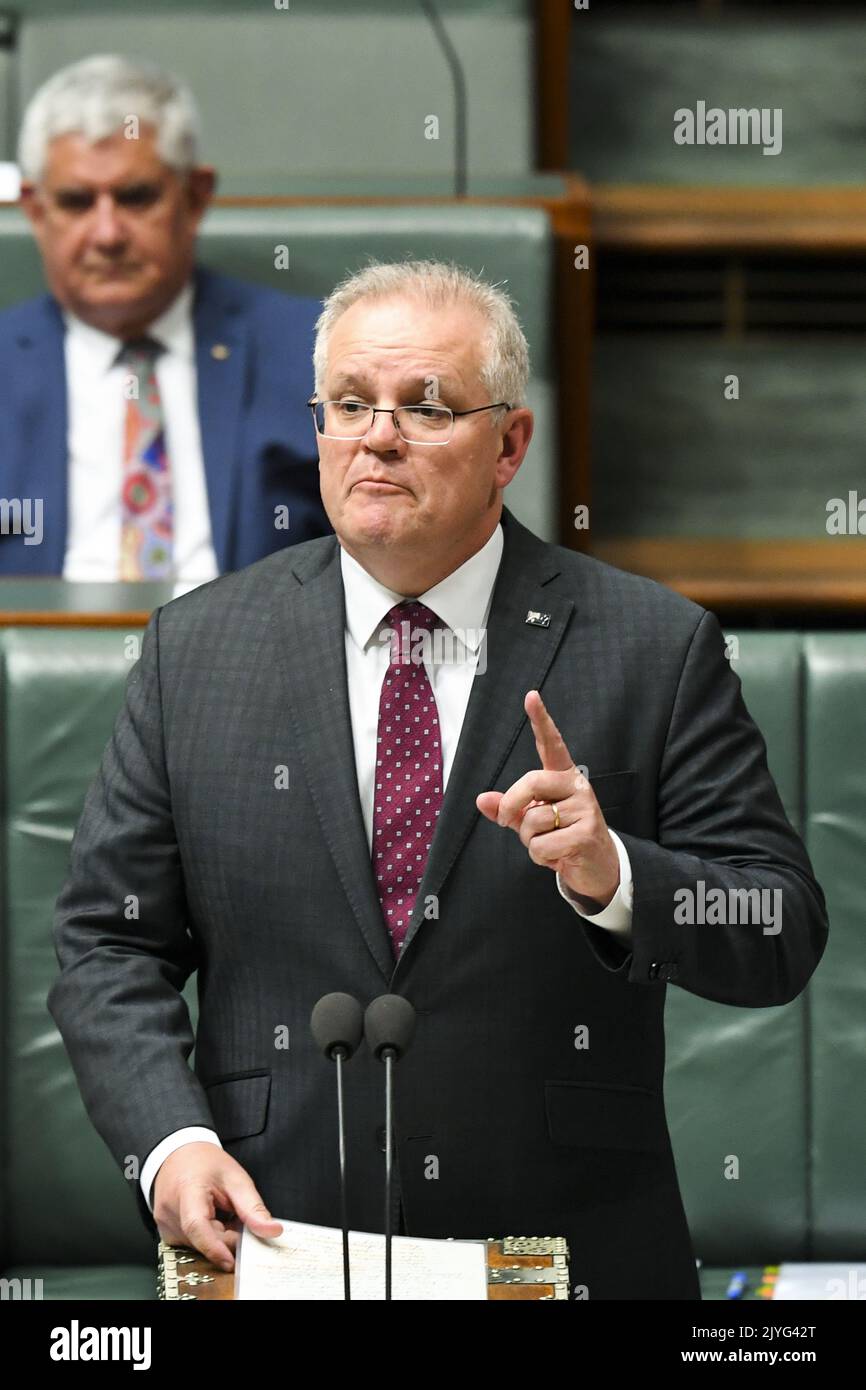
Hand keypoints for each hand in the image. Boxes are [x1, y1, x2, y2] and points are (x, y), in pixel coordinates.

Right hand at [152, 1142, 281, 1271]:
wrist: (178, 1156)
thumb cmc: (205, 1164)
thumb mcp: (236, 1178)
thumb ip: (253, 1207)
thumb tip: (272, 1232)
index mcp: (187, 1191)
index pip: (197, 1226)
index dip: (215, 1247)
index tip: (233, 1262)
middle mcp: (170, 1212)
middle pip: (203, 1240)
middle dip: (228, 1238)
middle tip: (240, 1221)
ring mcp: (165, 1225)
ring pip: (199, 1246)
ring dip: (218, 1238)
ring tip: (223, 1213)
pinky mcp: (165, 1234)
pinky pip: (192, 1244)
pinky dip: (207, 1238)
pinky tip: (212, 1220)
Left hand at [476, 689, 619, 909]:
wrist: (597, 867)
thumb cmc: (561, 838)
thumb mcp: (532, 820)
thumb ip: (508, 808)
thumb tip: (481, 799)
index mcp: (563, 778)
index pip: (551, 744)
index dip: (541, 720)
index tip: (531, 696)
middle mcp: (577, 786)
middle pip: (530, 782)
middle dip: (510, 805)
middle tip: (506, 821)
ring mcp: (585, 809)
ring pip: (532, 821)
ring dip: (530, 841)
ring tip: (550, 843)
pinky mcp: (586, 833)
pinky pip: (541, 845)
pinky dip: (540, 857)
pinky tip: (558, 856)